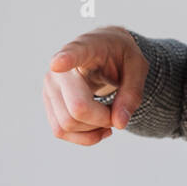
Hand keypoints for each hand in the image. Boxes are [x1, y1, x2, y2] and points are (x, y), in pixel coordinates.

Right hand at [42, 25, 148, 144]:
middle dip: (103, 120)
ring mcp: (50, 87)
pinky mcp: (48, 103)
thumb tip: (119, 124)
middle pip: (77, 108)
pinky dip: (84, 137)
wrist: (104, 52)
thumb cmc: (121, 56)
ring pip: (66, 125)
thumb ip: (132, 94)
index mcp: (86, 48)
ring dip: (94, 131)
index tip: (57, 64)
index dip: (65, 60)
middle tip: (119, 111)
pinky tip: (100, 127)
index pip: (73, 53)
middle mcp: (60, 69)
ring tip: (111, 117)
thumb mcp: (138, 68)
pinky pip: (61, 131)